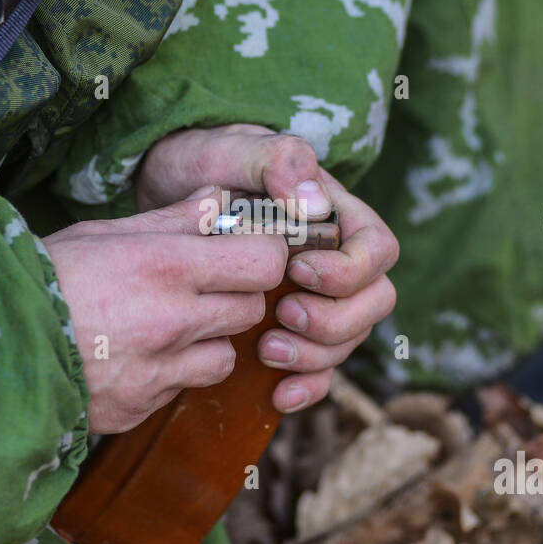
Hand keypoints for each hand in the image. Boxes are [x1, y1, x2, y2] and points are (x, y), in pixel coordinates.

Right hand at [44, 191, 287, 433]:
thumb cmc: (40, 277)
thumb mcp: (102, 233)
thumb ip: (171, 220)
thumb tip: (220, 199)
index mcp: (165, 266)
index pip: (263, 262)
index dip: (262, 255)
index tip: (243, 250)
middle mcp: (173, 321)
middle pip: (251, 309)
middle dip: (234, 296)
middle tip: (201, 286)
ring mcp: (159, 371)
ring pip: (224, 357)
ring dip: (208, 342)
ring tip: (165, 327)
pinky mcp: (140, 408)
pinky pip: (181, 390)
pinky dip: (170, 374)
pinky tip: (134, 357)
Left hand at [136, 125, 398, 413]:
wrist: (164, 196)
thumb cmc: (204, 163)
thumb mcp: (230, 149)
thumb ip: (276, 160)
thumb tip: (313, 203)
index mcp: (336, 216)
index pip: (377, 250)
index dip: (348, 271)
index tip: (298, 271)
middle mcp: (336, 260)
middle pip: (374, 302)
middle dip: (334, 320)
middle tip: (283, 315)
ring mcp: (316, 299)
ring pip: (349, 341)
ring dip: (316, 355)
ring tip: (265, 350)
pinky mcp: (289, 331)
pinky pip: (319, 370)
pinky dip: (305, 387)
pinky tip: (275, 394)